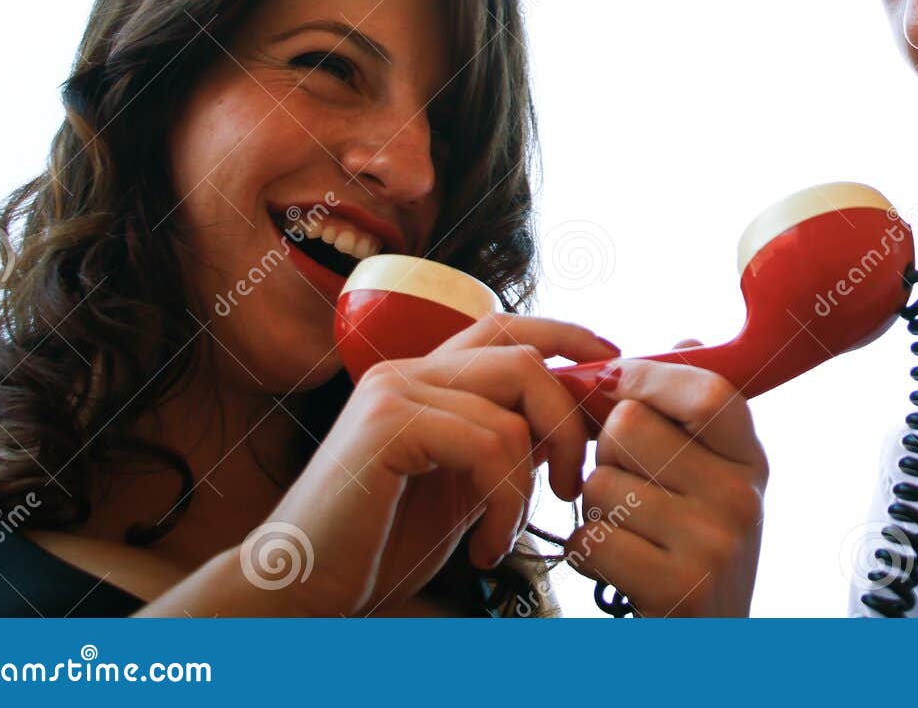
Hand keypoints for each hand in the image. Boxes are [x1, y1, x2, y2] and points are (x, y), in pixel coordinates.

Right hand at [253, 313, 615, 616]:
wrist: (303, 588)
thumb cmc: (382, 542)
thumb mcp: (464, 485)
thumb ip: (508, 443)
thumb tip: (575, 420)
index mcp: (426, 376)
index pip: (507, 328)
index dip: (567, 336)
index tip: (613, 362)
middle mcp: (407, 370)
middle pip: (524, 359)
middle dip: (567, 421)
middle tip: (570, 486)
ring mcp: (395, 390)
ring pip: (512, 410)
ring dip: (529, 486)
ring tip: (505, 535)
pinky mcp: (387, 425)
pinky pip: (488, 445)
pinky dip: (504, 504)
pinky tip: (483, 547)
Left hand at [565, 356, 767, 616]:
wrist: (708, 649)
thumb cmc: (695, 551)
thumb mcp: (712, 481)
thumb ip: (694, 414)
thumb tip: (685, 343)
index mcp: (750, 460)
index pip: (705, 390)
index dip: (648, 378)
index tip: (617, 387)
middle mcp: (741, 497)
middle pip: (629, 426)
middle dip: (608, 453)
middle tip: (628, 485)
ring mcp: (713, 544)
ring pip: (601, 481)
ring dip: (596, 507)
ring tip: (629, 531)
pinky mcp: (676, 587)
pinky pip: (589, 536)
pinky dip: (587, 550)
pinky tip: (618, 564)